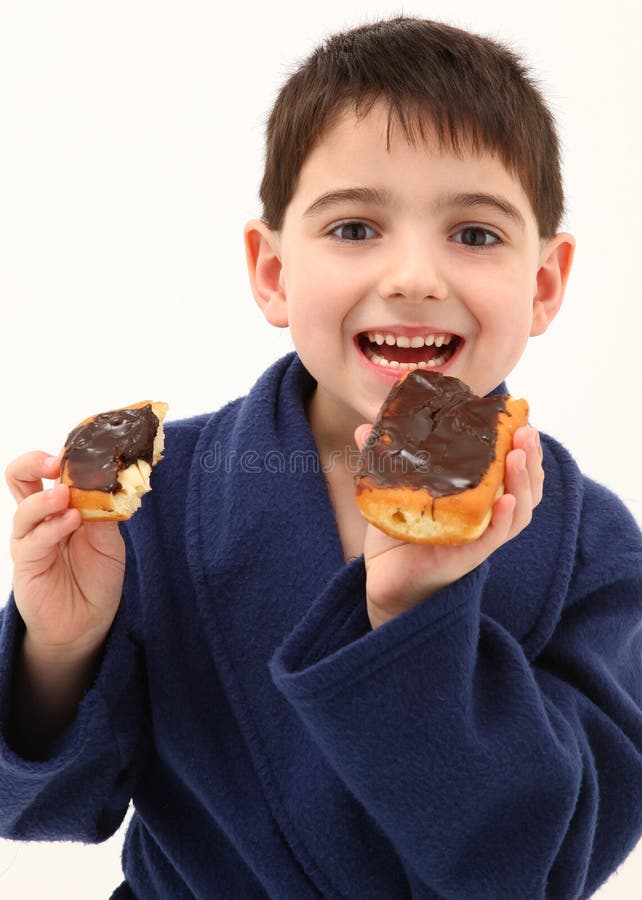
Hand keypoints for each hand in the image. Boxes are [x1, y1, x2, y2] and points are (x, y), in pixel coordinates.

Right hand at [6, 451, 124, 660]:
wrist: (87, 623)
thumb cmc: (97, 578)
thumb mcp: (109, 542)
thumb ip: (103, 514)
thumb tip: (105, 483)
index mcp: (63, 505)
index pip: (54, 470)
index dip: (67, 456)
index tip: (87, 447)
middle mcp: (42, 516)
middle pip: (20, 477)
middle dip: (34, 461)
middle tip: (56, 461)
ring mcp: (31, 538)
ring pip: (24, 506)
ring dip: (45, 497)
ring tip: (66, 494)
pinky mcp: (26, 562)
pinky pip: (33, 538)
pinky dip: (51, 526)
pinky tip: (71, 521)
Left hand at [355, 426, 543, 628]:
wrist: (384, 577)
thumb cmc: (400, 532)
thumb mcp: (396, 491)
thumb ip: (385, 460)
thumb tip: (362, 428)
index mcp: (479, 496)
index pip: (513, 470)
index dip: (524, 447)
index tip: (521, 420)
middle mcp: (487, 515)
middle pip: (525, 488)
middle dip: (531, 458)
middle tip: (526, 432)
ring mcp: (480, 536)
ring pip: (517, 512)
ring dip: (522, 483)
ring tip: (518, 457)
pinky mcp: (467, 556)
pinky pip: (493, 538)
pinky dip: (502, 520)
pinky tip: (504, 501)